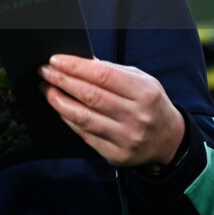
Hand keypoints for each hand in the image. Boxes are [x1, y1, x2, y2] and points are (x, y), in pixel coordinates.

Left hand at [39, 55, 184, 167]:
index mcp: (145, 93)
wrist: (169, 141)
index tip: (55, 60)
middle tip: (44, 71)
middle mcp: (137, 116)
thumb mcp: (142, 81)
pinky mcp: (116, 155)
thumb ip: (113, 71)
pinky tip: (60, 108)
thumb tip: (79, 61)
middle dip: (62, 80)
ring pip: (84, 118)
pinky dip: (69, 119)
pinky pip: (85, 134)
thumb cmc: (150, 104)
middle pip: (90, 95)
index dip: (75, 67)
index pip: (103, 75)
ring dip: (59, 101)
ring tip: (46, 89)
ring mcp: (126, 138)